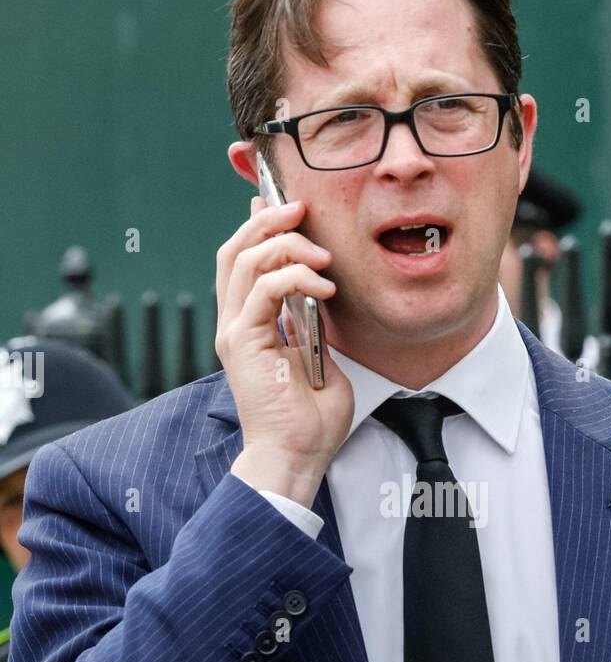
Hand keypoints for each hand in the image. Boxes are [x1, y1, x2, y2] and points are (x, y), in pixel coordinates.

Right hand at [215, 195, 353, 505]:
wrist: (297, 455)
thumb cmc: (311, 418)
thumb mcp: (318, 356)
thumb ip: (312, 322)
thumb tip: (317, 293)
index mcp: (249, 324)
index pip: (243, 260)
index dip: (260, 226)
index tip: (291, 207)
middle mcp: (235, 323)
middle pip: (235, 250)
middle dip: (268, 221)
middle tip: (302, 210)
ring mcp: (235, 332)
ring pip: (245, 260)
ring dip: (287, 247)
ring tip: (322, 257)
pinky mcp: (243, 342)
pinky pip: (264, 289)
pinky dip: (295, 278)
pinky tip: (324, 289)